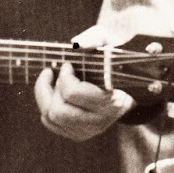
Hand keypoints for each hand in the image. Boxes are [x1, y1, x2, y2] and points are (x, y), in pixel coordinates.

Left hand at [34, 24, 134, 141]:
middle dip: (50, 88)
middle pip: (58, 110)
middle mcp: (98, 122)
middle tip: (55, 73)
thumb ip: (95, 38)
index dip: (65, 76)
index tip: (68, 65)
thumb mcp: (108, 42)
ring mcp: (87, 131)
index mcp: (109, 102)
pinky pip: (49, 122)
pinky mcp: (77, 134)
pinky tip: (54, 92)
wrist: (127, 86)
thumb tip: (77, 44)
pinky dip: (46, 105)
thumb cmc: (112, 61)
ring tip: (54, 81)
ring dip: (46, 96)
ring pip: (50, 117)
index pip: (74, 94)